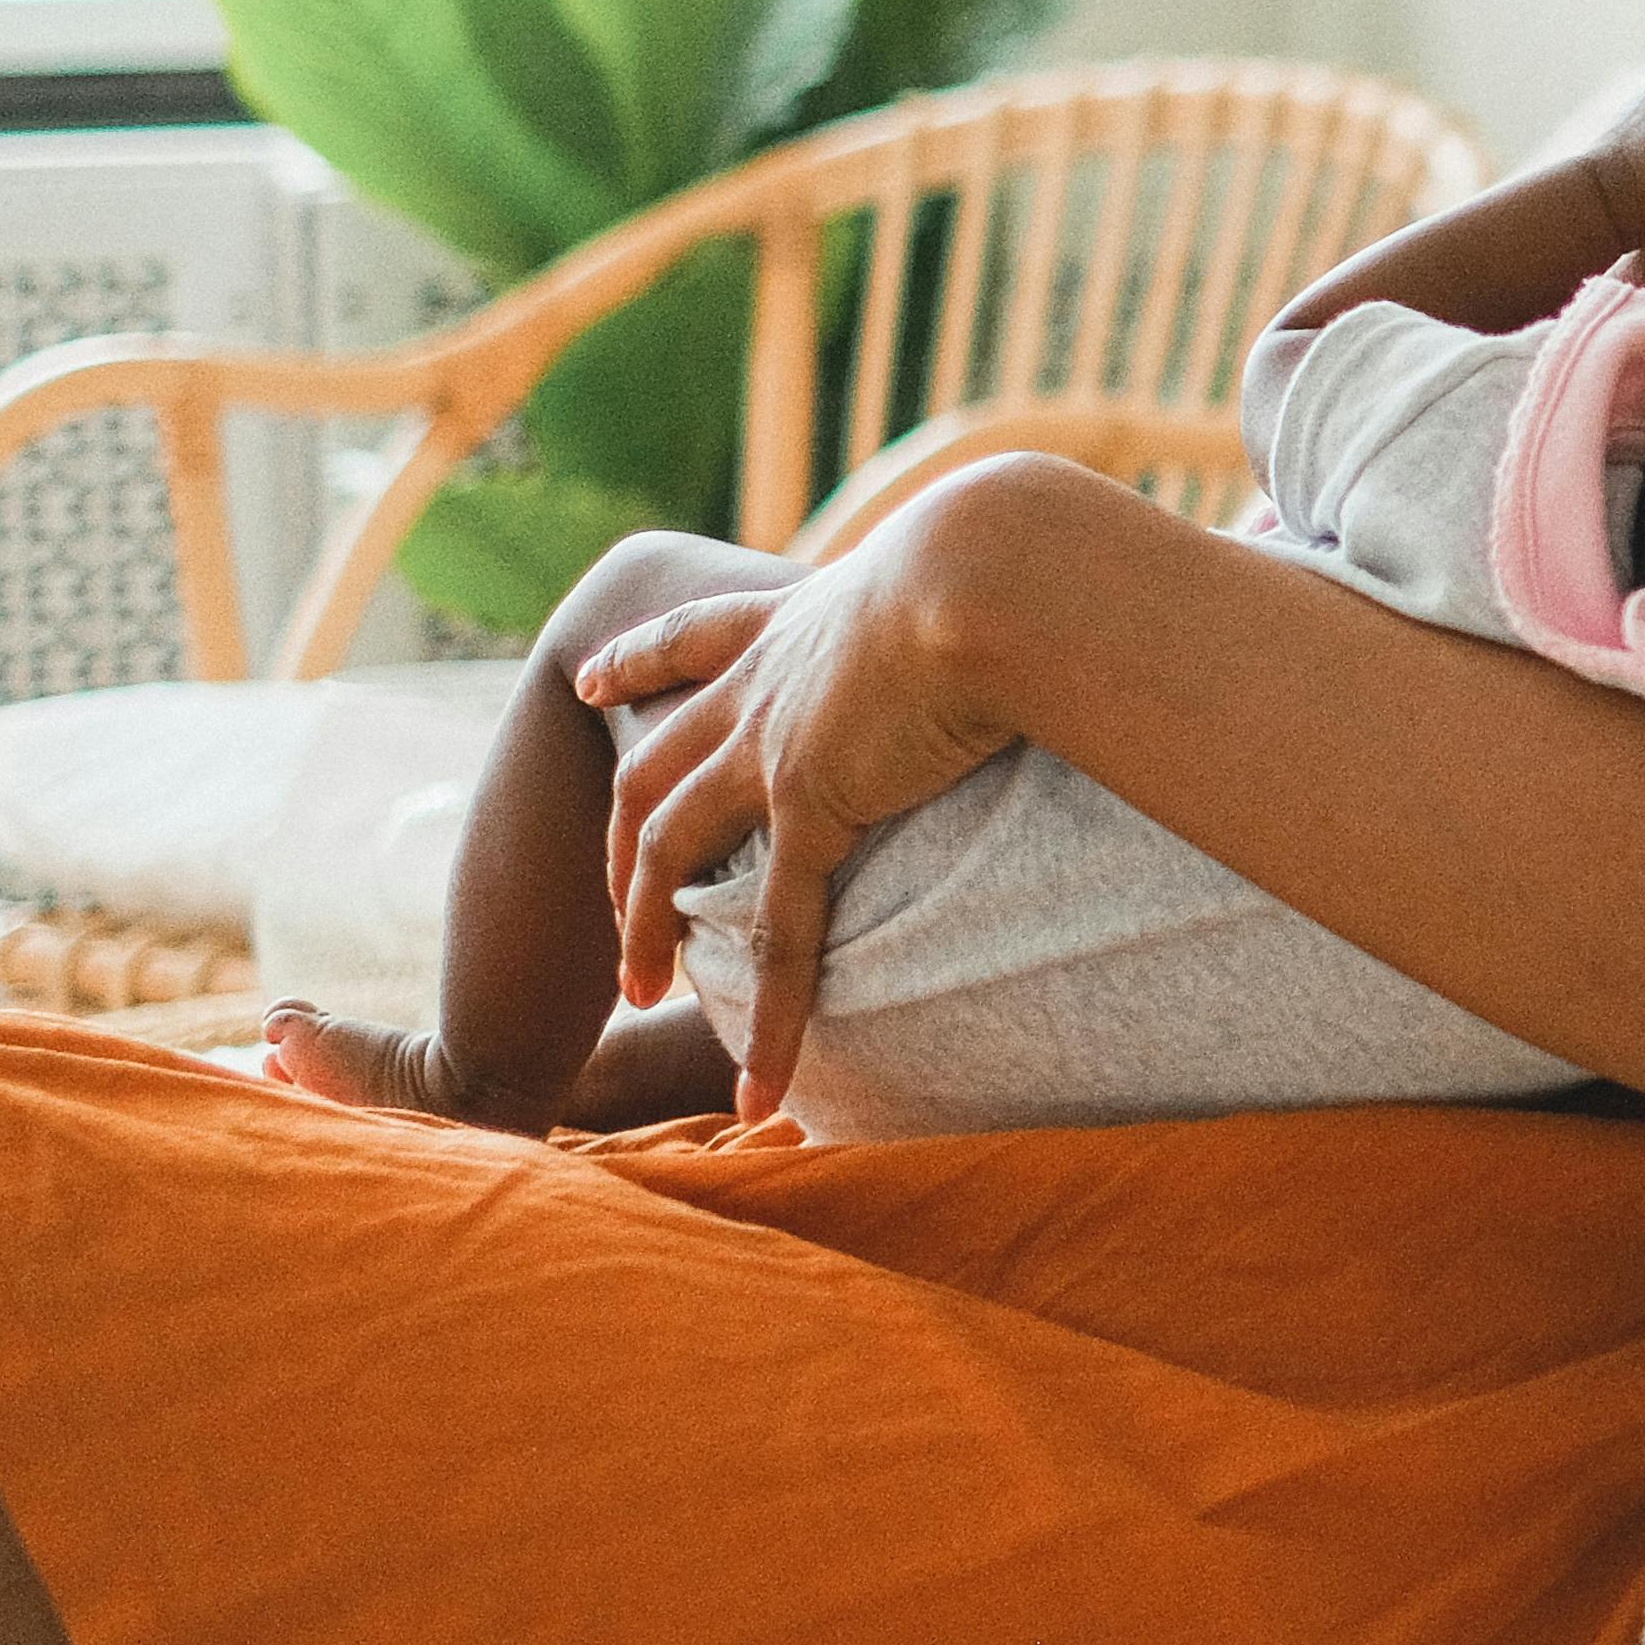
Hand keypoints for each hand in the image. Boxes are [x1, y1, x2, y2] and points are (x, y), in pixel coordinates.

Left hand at [580, 508, 1022, 1121]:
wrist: (995, 565)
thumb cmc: (1016, 559)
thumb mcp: (978, 567)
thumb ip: (986, 592)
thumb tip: (1053, 589)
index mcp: (803, 620)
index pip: (696, 637)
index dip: (637, 663)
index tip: (590, 682)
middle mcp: (769, 681)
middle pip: (652, 762)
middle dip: (619, 835)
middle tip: (609, 896)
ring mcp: (774, 743)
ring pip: (666, 844)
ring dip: (642, 924)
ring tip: (638, 994)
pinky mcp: (810, 803)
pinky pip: (777, 930)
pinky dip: (772, 1016)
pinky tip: (762, 1085)